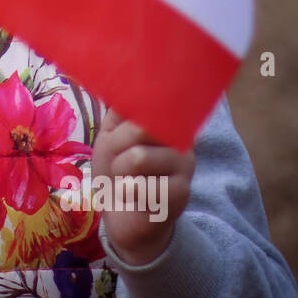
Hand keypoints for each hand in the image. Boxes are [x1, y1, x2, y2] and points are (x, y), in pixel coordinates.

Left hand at [90, 108, 195, 266]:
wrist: (122, 217)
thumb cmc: (117, 173)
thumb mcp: (112, 135)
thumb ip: (120, 111)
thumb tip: (124, 80)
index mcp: (167, 123)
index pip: (151, 103)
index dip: (127, 114)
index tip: (118, 126)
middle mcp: (183, 140)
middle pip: (140, 127)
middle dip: (116, 146)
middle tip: (118, 161)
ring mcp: (185, 166)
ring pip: (137, 157)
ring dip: (119, 171)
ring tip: (125, 180)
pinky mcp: (181, 194)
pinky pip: (140, 186)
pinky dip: (125, 192)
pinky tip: (132, 197)